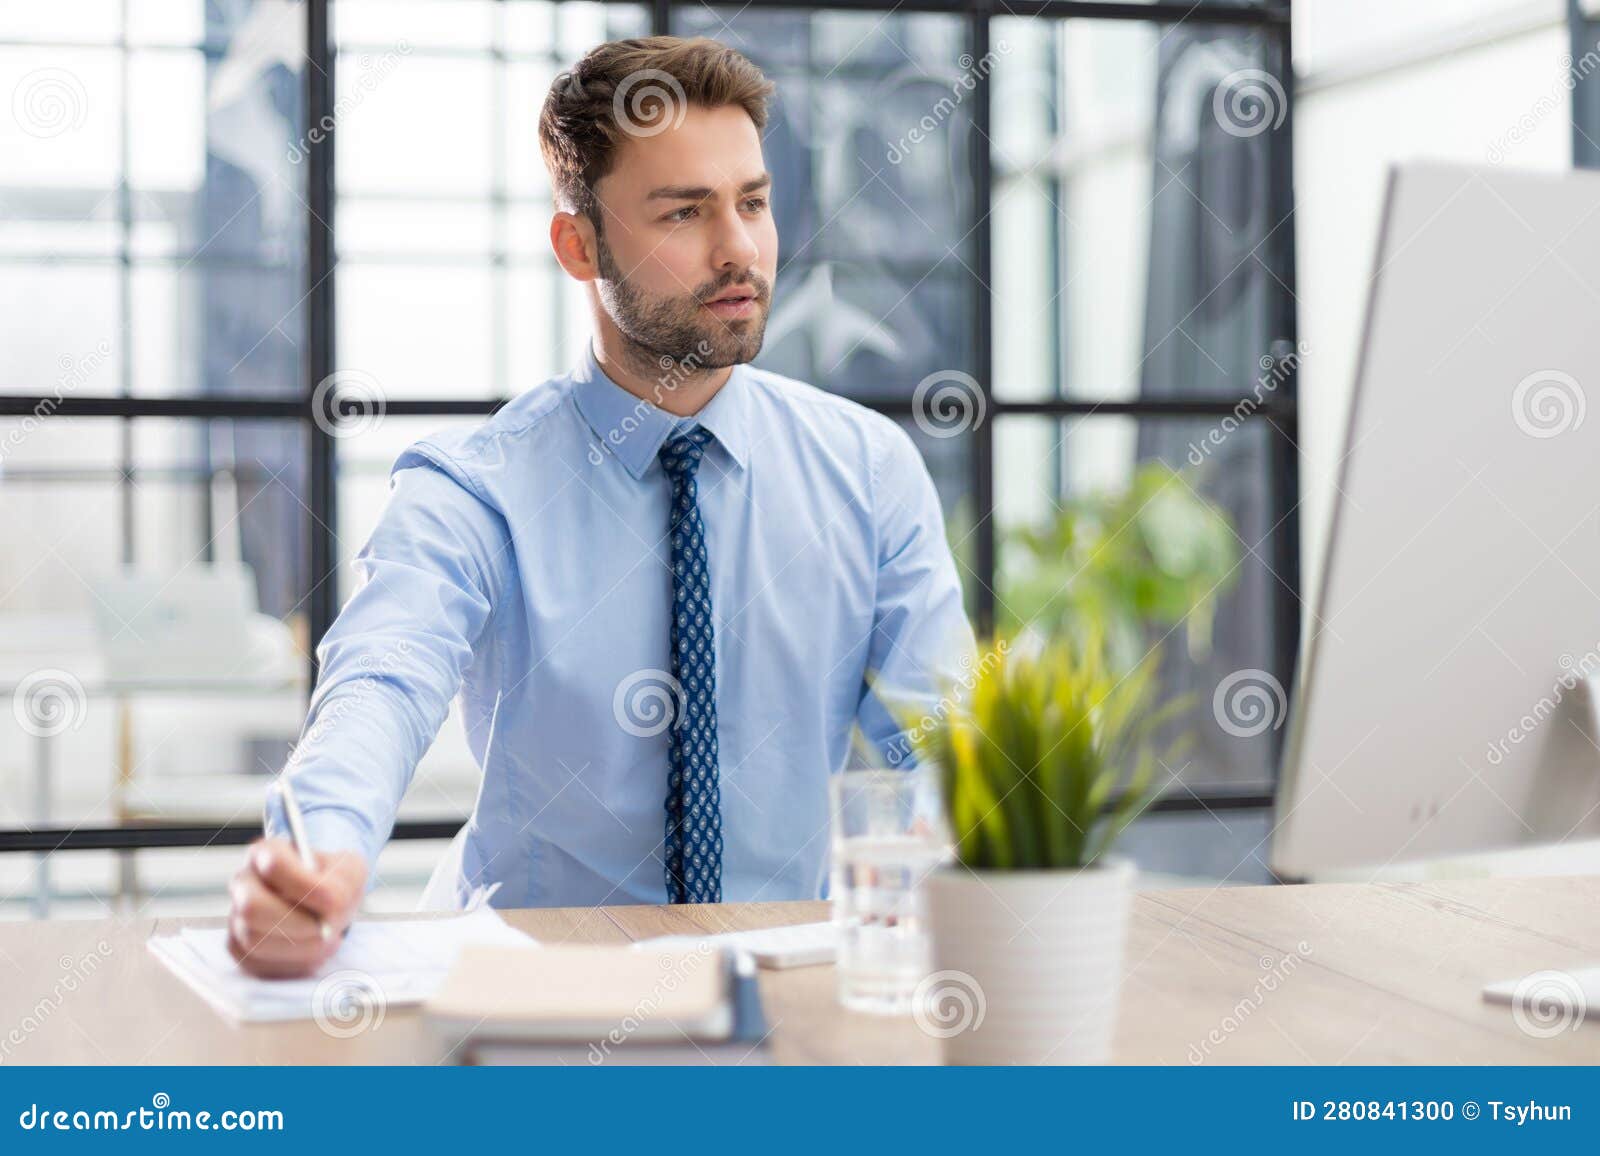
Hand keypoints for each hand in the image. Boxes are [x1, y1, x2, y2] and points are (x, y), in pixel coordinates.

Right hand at [227, 838, 366, 978]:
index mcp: (266, 852)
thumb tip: (330, 907)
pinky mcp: (240, 949)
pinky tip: (316, 950)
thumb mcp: (350, 869)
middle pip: (252, 908)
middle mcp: (244, 883)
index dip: (305, 886)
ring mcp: (236, 916)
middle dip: (297, 924)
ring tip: (328, 938)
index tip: (332, 900)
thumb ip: (343, 882)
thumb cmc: (336, 881)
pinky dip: (294, 963)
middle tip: (327, 928)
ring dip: (301, 946)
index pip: (273, 865)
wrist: (327, 901)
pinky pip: (259, 965)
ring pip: (255, 941)